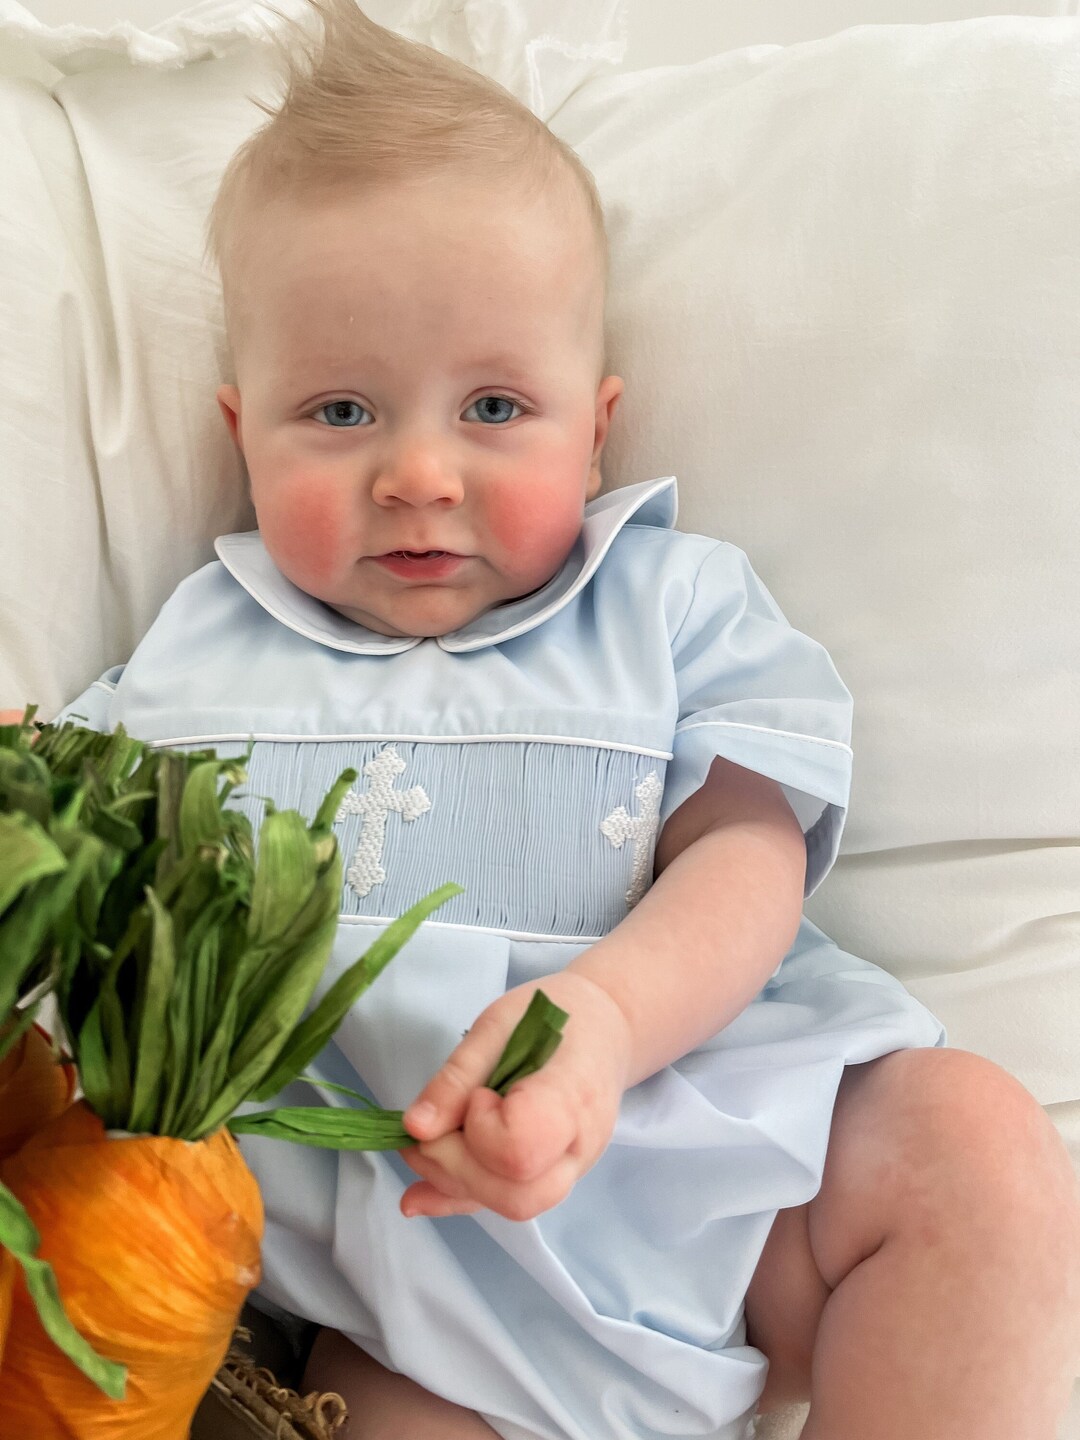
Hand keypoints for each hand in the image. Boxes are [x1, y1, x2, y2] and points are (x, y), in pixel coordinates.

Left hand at [399, 970, 631, 1221]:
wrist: (606, 1029)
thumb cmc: (558, 1014)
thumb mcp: (498, 1026)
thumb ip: (458, 1078)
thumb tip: (415, 1128)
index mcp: (573, 1098)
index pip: (519, 1150)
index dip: (481, 1130)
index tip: (479, 1094)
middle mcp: (578, 1148)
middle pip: (515, 1195)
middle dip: (455, 1168)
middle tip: (433, 1128)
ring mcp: (571, 1170)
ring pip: (510, 1206)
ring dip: (453, 1182)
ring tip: (421, 1146)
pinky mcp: (554, 1177)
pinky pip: (505, 1203)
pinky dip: (458, 1200)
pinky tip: (417, 1199)